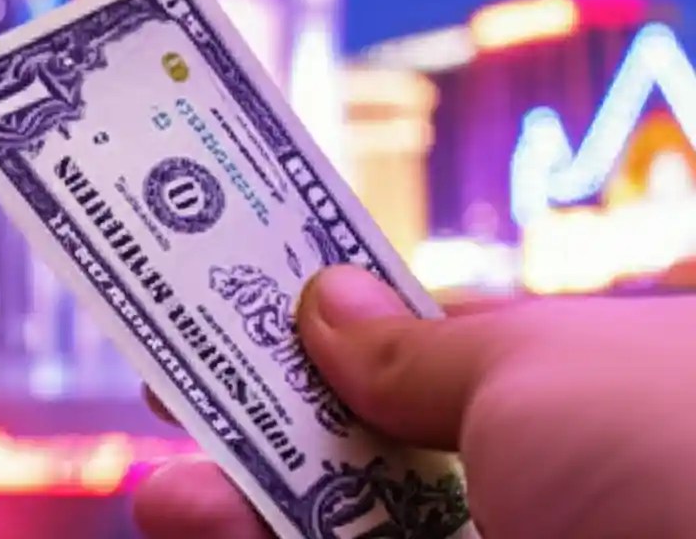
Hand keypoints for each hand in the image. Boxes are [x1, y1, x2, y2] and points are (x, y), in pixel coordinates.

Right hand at [132, 265, 695, 538]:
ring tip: (166, 497)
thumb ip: (418, 346)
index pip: (430, 359)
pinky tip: (199, 526)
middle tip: (178, 395)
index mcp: (575, 397)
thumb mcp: (539, 369)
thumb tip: (328, 297)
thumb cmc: (673, 453)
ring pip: (346, 534)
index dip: (329, 334)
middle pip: (371, 455)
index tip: (235, 312)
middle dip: (263, 427)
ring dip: (242, 509)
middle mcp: (539, 485)